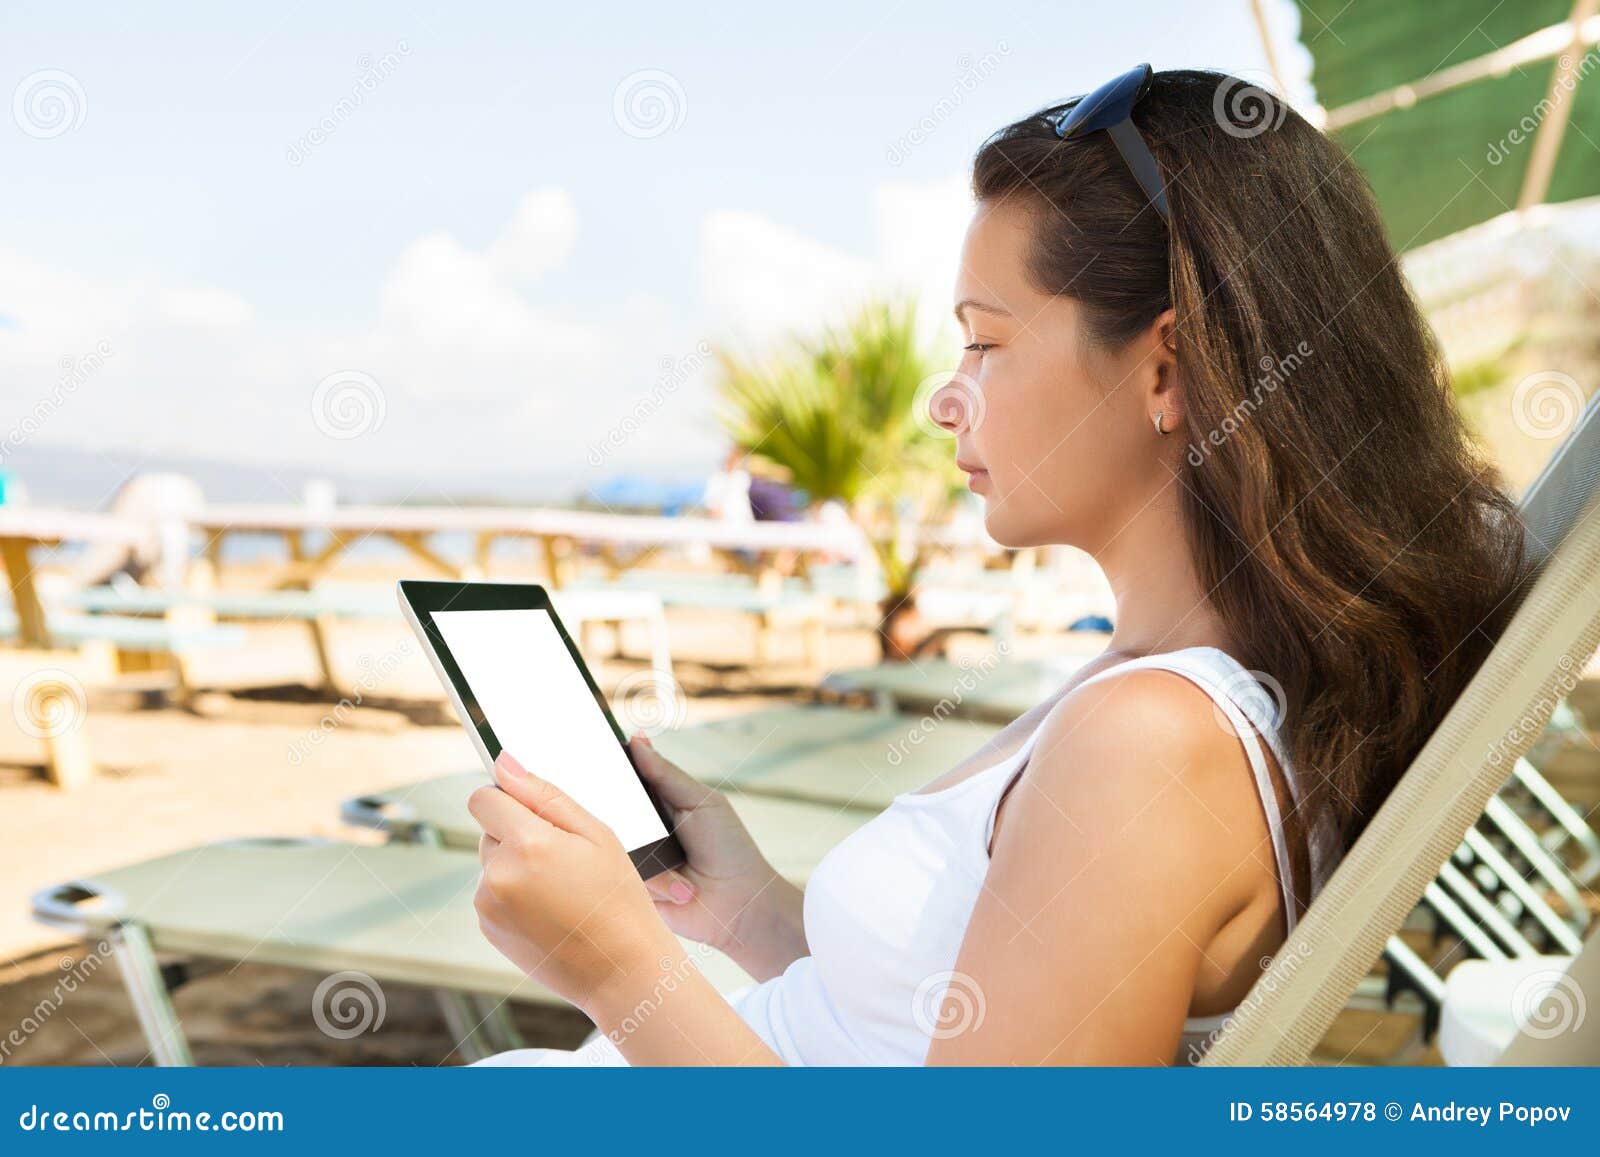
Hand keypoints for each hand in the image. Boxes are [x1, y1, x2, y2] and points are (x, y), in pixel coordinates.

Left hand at [469, 751, 677, 1013]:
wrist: (621, 970)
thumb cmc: (618, 898)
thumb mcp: (596, 835)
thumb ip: (544, 795)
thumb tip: (503, 763)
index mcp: (527, 844)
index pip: (483, 798)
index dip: (508, 799)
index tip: (533, 813)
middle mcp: (498, 874)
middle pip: (491, 831)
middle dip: (520, 836)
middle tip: (566, 860)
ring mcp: (489, 905)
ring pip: (494, 863)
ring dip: (518, 867)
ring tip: (562, 891)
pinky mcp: (488, 928)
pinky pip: (494, 893)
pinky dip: (515, 896)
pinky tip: (551, 911)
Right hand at [629, 736, 805, 976]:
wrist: (741, 904)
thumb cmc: (729, 848)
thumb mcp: (701, 801)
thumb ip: (665, 774)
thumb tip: (637, 739)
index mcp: (658, 804)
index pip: (624, 781)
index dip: (609, 770)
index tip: (597, 756)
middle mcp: (641, 831)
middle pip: (609, 811)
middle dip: (617, 810)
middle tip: (644, 819)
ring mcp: (636, 860)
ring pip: (614, 843)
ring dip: (646, 850)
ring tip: (681, 860)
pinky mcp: (633, 889)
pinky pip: (622, 876)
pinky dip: (651, 878)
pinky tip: (678, 884)